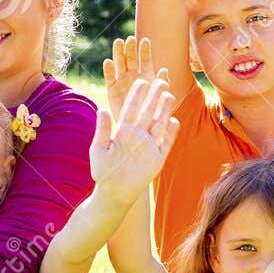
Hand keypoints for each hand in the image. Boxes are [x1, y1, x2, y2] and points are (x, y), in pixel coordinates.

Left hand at [90, 75, 180, 202]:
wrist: (114, 192)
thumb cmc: (103, 171)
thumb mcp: (99, 149)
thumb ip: (102, 130)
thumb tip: (102, 110)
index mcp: (123, 131)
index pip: (132, 108)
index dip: (137, 95)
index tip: (141, 81)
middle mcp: (138, 135)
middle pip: (148, 112)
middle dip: (154, 97)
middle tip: (161, 81)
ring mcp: (149, 145)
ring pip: (159, 123)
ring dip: (164, 110)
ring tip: (169, 95)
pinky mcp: (158, 157)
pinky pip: (167, 142)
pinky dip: (171, 132)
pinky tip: (174, 120)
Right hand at [102, 36, 167, 118]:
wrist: (139, 130)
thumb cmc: (153, 115)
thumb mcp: (161, 99)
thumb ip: (162, 84)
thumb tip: (165, 70)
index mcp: (147, 76)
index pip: (146, 60)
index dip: (145, 51)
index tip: (145, 40)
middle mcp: (134, 76)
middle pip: (131, 59)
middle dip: (130, 49)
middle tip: (130, 39)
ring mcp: (122, 82)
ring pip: (120, 64)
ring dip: (119, 53)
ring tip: (118, 43)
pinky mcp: (112, 90)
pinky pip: (110, 78)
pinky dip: (109, 70)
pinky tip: (108, 62)